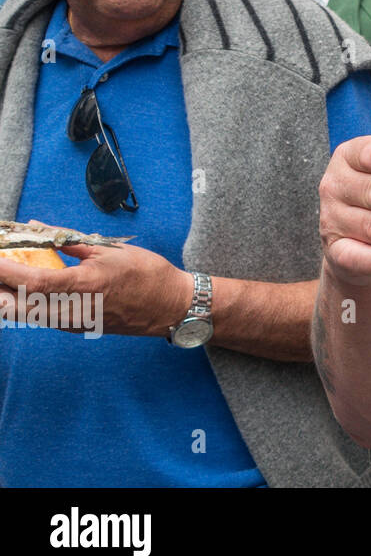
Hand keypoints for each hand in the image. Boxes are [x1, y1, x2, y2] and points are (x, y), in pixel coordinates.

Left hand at [0, 239, 190, 336]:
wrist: (170, 305)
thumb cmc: (146, 273)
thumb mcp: (109, 250)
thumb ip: (70, 241)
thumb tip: (38, 228)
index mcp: (87, 285)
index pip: (35, 282)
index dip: (8, 272)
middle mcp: (76, 309)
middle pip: (20, 307)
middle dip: (0, 291)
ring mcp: (75, 322)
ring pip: (26, 315)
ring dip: (9, 298)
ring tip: (3, 281)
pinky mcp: (77, 327)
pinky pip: (41, 317)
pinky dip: (25, 304)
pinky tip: (21, 291)